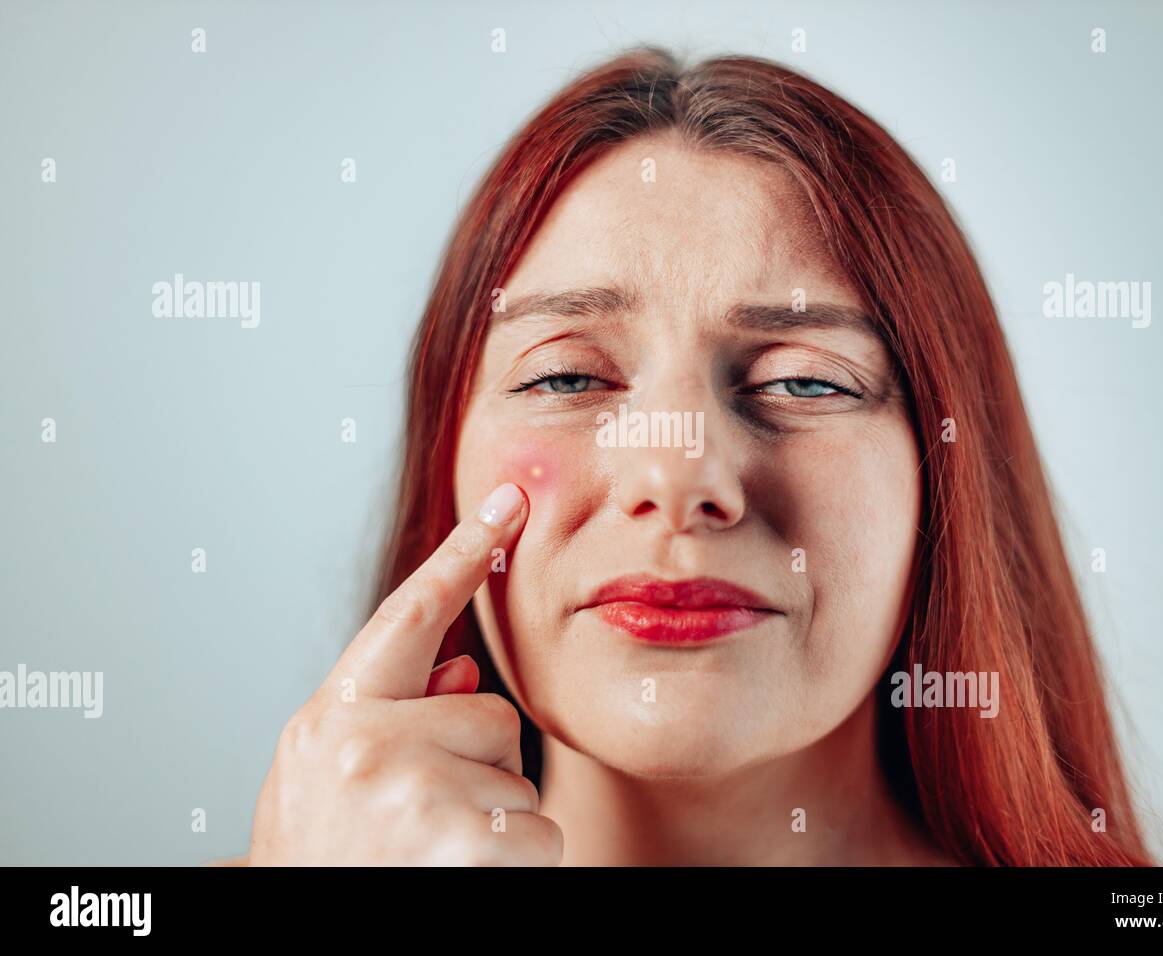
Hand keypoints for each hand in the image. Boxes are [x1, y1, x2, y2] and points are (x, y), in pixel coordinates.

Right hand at [247, 482, 560, 864]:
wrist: (298, 931)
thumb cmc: (327, 860)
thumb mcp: (330, 781)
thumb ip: (386, 719)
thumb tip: (460, 672)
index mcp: (331, 721)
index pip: (406, 618)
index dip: (460, 555)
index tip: (509, 501)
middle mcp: (365, 744)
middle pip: (488, 711)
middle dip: (475, 766)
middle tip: (419, 824)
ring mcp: (415, 791)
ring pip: (515, 776)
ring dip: (490, 822)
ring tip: (430, 859)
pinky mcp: (469, 842)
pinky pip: (537, 829)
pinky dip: (514, 863)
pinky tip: (458, 880)